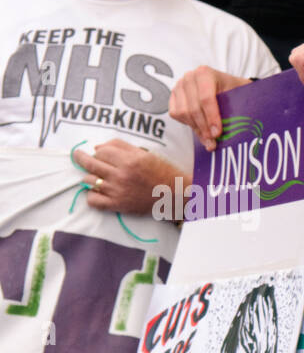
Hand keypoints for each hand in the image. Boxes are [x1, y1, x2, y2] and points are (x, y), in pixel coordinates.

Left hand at [73, 140, 189, 220]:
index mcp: (129, 160)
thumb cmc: (162, 173)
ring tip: (97, 176)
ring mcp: (118, 191)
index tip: (100, 152)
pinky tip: (97, 191)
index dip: (99, 150)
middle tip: (78, 156)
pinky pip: (93, 200)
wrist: (177, 196)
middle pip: (90, 163)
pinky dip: (91, 195)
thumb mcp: (145, 153)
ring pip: (88, 180)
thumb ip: (121, 146)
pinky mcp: (118, 205)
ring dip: (90, 177)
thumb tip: (97, 147)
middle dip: (80, 158)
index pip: (101, 150)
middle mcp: (121, 175)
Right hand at [169, 66, 252, 151]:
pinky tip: (199, 127)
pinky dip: (187, 123)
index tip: (217, 133)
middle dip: (204, 128)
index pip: (206, 98)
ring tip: (208, 138)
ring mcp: (179, 86)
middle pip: (193, 108)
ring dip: (196, 128)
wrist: (225, 85)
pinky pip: (175, 113)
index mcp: (205, 73)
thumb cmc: (233, 90)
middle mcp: (190, 77)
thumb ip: (234, 110)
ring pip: (182, 112)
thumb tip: (228, 134)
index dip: (211, 117)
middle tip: (213, 141)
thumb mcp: (239, 96)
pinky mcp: (174, 96)